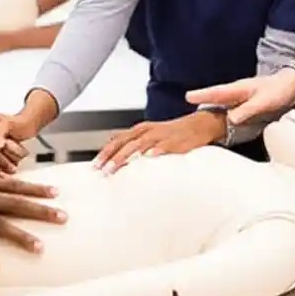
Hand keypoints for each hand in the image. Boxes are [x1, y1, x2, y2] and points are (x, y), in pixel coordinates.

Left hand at [92, 112, 224, 174]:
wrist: (199, 124)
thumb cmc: (173, 134)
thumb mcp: (151, 136)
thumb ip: (135, 145)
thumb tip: (117, 160)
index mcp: (141, 130)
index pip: (118, 139)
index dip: (105, 152)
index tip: (95, 166)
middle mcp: (149, 130)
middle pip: (126, 142)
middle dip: (113, 157)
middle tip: (103, 171)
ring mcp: (162, 135)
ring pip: (140, 144)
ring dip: (127, 156)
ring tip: (117, 167)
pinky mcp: (177, 141)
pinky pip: (165, 146)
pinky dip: (156, 151)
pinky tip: (149, 157)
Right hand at [184, 70, 294, 125]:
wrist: (291, 84)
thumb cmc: (278, 91)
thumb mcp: (263, 102)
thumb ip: (247, 110)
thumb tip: (230, 119)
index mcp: (238, 89)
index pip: (216, 93)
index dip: (202, 96)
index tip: (187, 97)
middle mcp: (236, 92)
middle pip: (214, 95)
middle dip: (200, 97)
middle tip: (185, 100)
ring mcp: (240, 96)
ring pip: (220, 99)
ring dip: (208, 101)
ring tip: (194, 107)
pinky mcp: (245, 101)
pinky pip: (228, 104)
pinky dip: (219, 106)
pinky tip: (216, 113)